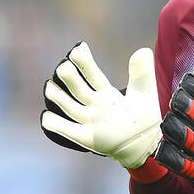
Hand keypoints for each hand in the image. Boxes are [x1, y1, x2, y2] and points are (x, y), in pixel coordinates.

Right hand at [41, 43, 161, 169]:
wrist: (144, 144)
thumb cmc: (143, 118)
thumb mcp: (145, 93)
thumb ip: (142, 73)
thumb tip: (143, 51)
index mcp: (105, 92)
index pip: (91, 73)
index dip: (84, 61)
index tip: (79, 49)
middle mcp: (93, 104)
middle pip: (76, 88)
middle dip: (68, 76)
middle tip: (64, 67)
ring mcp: (88, 121)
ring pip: (67, 106)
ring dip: (57, 96)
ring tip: (51, 86)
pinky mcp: (86, 138)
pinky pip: (66, 130)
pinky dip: (54, 124)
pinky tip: (48, 116)